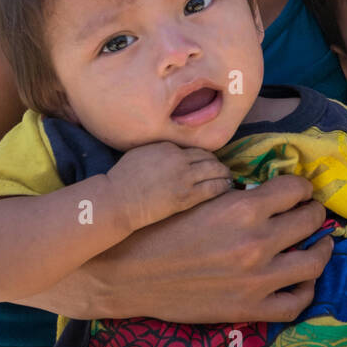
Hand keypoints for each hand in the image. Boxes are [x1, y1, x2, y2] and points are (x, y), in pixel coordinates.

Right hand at [64, 175, 333, 323]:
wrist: (124, 273)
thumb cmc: (155, 227)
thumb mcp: (196, 195)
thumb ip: (233, 191)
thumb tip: (262, 186)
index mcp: (242, 208)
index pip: (295, 190)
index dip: (300, 187)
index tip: (298, 189)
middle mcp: (257, 242)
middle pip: (310, 220)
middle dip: (313, 211)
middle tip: (309, 211)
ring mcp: (256, 280)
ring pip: (313, 262)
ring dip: (321, 248)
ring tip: (319, 242)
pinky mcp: (248, 309)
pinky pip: (294, 304)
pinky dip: (305, 290)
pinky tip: (302, 279)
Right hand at [106, 141, 232, 232]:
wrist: (118, 200)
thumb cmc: (123, 179)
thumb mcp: (141, 153)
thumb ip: (161, 151)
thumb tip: (175, 153)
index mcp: (168, 147)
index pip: (195, 148)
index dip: (205, 156)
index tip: (209, 161)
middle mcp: (179, 159)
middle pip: (208, 157)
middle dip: (218, 163)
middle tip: (222, 169)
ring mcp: (184, 178)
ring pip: (214, 171)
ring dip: (224, 174)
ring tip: (228, 178)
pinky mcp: (186, 196)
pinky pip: (212, 189)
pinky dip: (222, 186)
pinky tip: (227, 187)